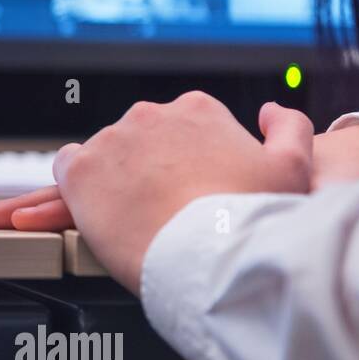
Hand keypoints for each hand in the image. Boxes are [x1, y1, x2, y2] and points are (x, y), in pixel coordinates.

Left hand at [0, 93, 315, 291]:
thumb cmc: (258, 215)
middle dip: (139, 174)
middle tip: (148, 211)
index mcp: (197, 110)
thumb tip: (271, 111)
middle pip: (135, 146)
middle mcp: (150, 116)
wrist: (217, 250)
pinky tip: (66, 212)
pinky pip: (64, 172)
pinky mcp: (81, 170)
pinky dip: (64, 191)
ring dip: (102, 183)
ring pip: (99, 160)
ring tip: (106, 216)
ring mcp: (112, 141)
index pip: (175, 131)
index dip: (176, 164)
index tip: (181, 191)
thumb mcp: (294, 165)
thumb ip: (287, 129)